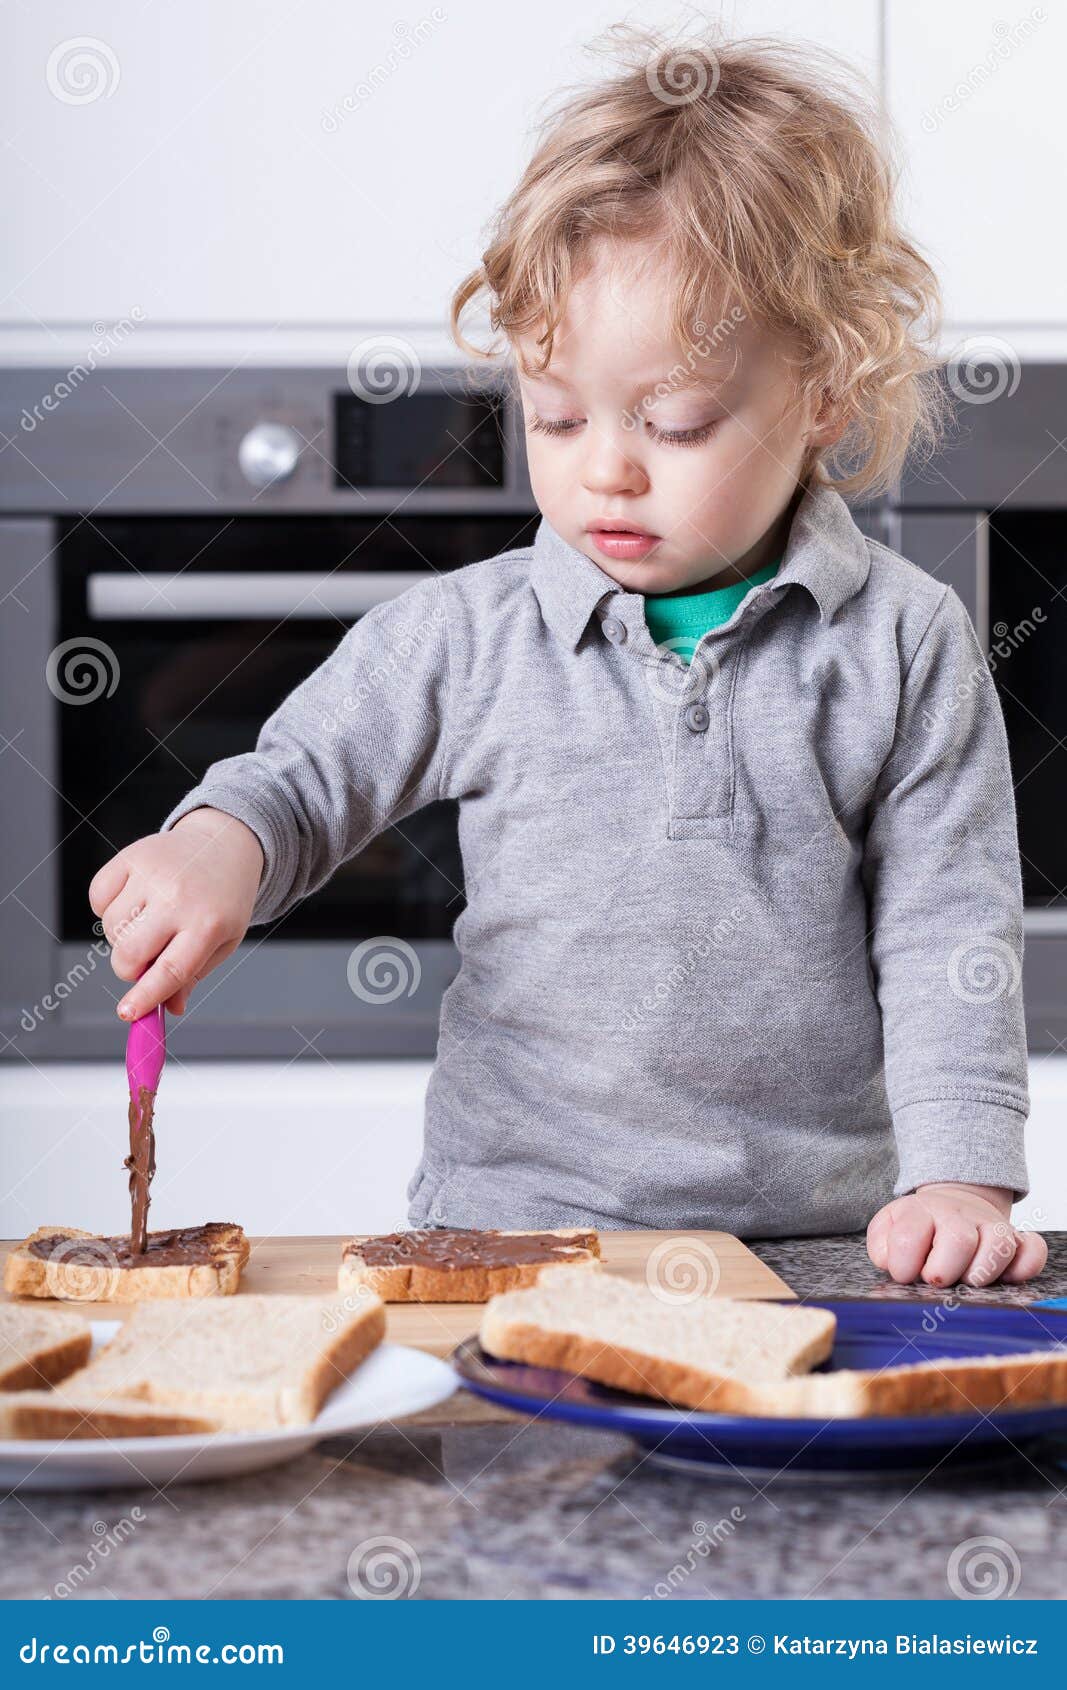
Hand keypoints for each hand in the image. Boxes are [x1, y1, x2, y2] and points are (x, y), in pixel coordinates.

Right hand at [89, 808, 264, 1019]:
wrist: (223, 844)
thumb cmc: (222, 899)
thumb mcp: (222, 941)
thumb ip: (193, 975)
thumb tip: (169, 1009)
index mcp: (208, 924)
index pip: (170, 970)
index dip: (144, 997)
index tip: (127, 1013)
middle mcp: (179, 898)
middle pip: (130, 953)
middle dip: (128, 969)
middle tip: (143, 962)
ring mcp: (153, 875)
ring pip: (110, 928)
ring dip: (121, 936)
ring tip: (148, 922)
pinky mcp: (131, 856)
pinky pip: (97, 897)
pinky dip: (107, 907)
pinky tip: (134, 901)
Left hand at [866, 1182, 1047, 1287]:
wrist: (951, 1206)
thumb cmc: (917, 1228)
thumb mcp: (888, 1230)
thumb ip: (881, 1247)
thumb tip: (891, 1262)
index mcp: (920, 1212)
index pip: (909, 1237)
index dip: (904, 1265)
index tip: (905, 1274)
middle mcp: (958, 1215)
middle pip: (958, 1240)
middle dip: (943, 1270)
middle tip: (936, 1278)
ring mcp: (990, 1225)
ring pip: (999, 1244)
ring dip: (981, 1272)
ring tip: (967, 1280)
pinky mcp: (1017, 1238)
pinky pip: (1033, 1250)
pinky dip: (1024, 1267)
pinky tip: (1007, 1277)